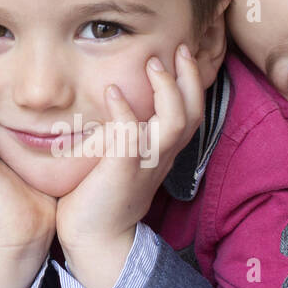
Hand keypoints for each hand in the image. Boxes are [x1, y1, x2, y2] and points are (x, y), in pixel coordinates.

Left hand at [55, 44, 205, 251]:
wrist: (95, 238)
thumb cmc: (102, 196)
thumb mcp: (122, 158)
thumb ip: (126, 133)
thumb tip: (116, 98)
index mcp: (163, 152)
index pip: (191, 112)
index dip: (191, 82)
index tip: (181, 53)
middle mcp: (161, 156)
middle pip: (191, 113)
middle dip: (187, 77)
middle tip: (175, 49)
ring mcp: (145, 164)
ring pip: (173, 123)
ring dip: (166, 90)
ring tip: (152, 63)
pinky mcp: (122, 172)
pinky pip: (130, 138)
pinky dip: (124, 112)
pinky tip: (113, 92)